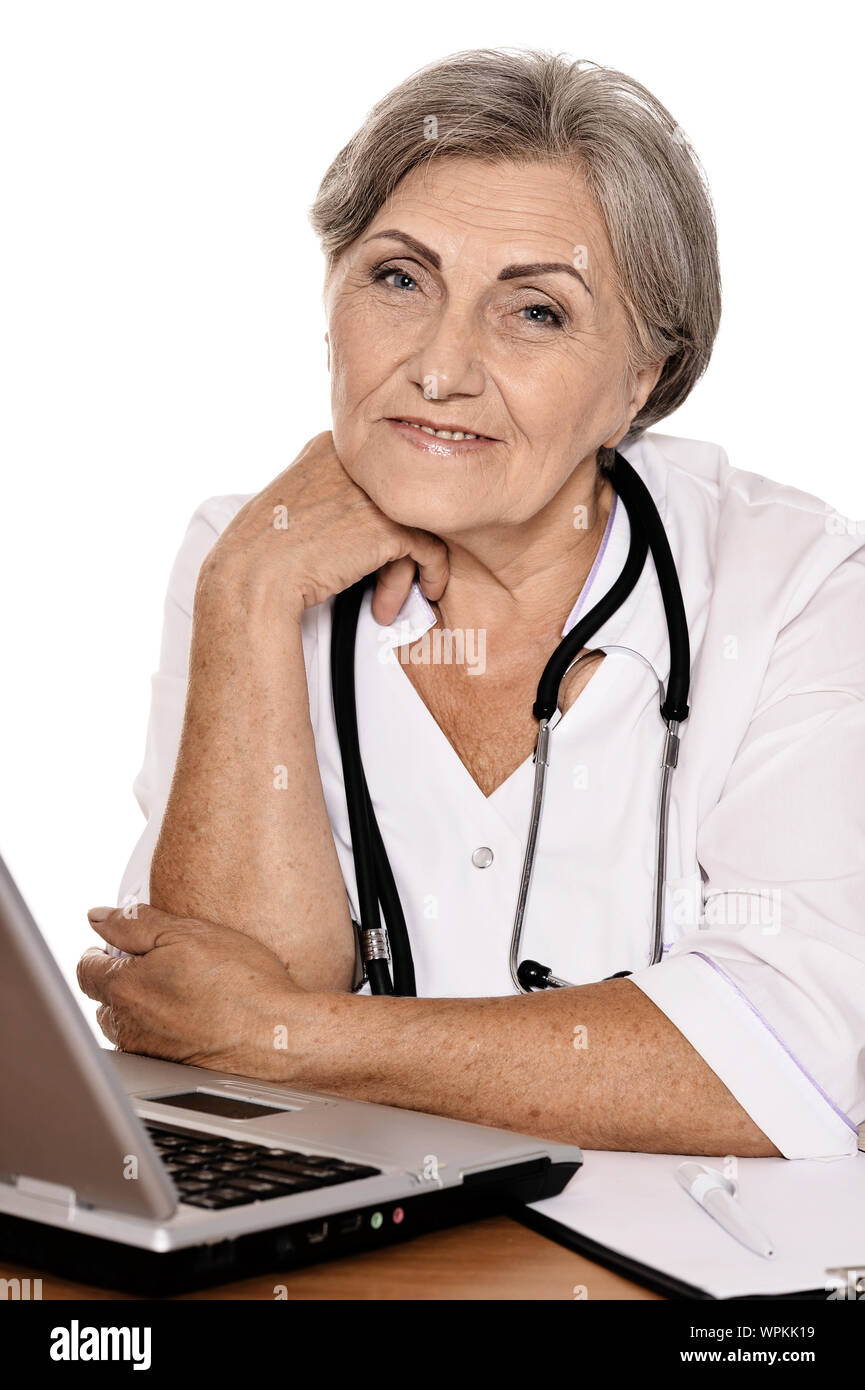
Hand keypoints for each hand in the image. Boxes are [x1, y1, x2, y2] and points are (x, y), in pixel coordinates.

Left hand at [77, 904, 307, 1080]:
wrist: (277, 1037)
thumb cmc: (241, 984)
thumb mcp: (188, 933)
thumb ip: (135, 923)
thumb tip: (99, 917)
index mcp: (126, 988)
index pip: (86, 968)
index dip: (100, 951)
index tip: (120, 944)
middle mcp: (129, 1026)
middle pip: (104, 999)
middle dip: (121, 979)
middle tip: (159, 962)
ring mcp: (149, 1051)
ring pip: (127, 1024)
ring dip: (140, 1006)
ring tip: (181, 989)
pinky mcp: (171, 1068)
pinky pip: (152, 1044)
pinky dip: (163, 1028)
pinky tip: (196, 1015)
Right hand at [200, 430, 449, 624]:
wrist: (253, 578)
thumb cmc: (262, 554)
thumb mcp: (292, 505)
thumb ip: (327, 497)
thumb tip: (357, 520)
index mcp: (328, 447)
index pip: (375, 480)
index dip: (375, 522)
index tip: (369, 555)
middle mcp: (355, 461)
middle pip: (397, 503)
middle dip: (392, 548)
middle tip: (382, 583)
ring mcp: (374, 493)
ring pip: (415, 526)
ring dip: (405, 569)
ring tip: (389, 601)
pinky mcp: (390, 527)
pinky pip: (431, 548)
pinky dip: (432, 573)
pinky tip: (425, 590)